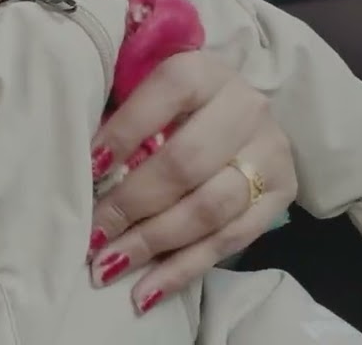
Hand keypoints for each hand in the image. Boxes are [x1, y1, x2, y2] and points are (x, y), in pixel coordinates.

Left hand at [87, 49, 296, 312]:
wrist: (239, 110)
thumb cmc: (173, 103)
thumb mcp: (148, 87)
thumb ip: (117, 110)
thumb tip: (80, 164)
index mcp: (206, 71)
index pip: (166, 94)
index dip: (124, 132)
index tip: (89, 169)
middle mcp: (245, 106)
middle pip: (186, 162)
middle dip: (132, 203)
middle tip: (92, 233)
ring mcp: (269, 151)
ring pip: (209, 208)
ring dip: (154, 243)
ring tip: (109, 266)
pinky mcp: (281, 192)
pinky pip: (231, 241)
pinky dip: (184, 270)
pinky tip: (146, 291)